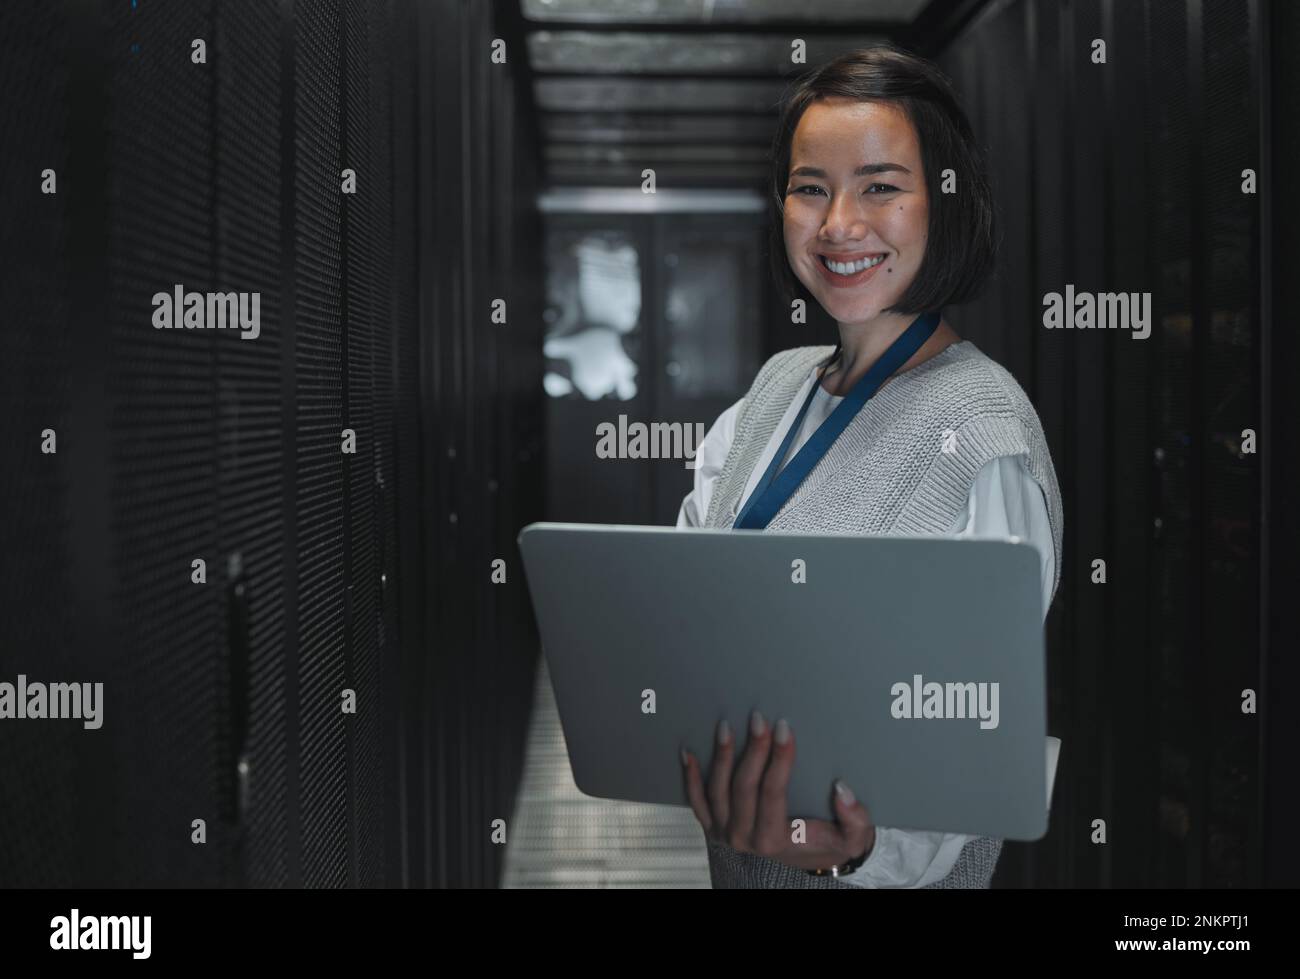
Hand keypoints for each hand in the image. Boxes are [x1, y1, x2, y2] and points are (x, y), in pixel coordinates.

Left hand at [681, 711, 875, 871]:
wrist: (812, 857)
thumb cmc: (831, 842)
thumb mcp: (854, 836)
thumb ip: (854, 818)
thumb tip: (842, 790)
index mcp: (774, 839)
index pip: (773, 792)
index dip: (778, 759)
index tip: (784, 729)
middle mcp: (745, 839)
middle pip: (743, 786)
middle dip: (752, 749)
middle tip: (759, 719)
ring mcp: (725, 834)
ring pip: (717, 790)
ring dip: (721, 756)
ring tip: (726, 727)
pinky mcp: (715, 827)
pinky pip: (698, 802)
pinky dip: (691, 778)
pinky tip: (689, 753)